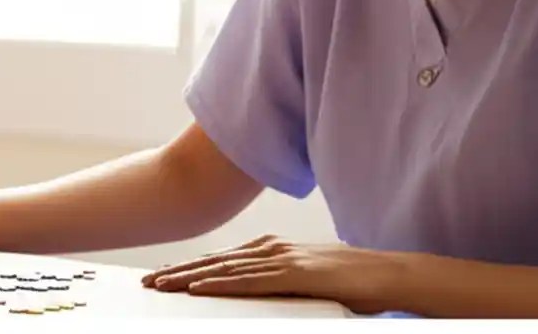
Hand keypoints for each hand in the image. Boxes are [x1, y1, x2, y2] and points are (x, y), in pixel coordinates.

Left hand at [142, 235, 400, 314]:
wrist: (390, 275)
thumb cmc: (351, 280)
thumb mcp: (306, 278)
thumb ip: (279, 280)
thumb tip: (257, 290)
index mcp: (272, 248)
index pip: (221, 259)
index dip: (189, 267)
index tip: (162, 275)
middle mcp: (272, 248)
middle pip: (215, 262)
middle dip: (178, 272)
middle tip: (146, 281)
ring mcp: (283, 259)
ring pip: (225, 270)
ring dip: (188, 278)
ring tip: (160, 285)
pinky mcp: (295, 274)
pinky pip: (250, 282)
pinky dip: (221, 284)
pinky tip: (198, 288)